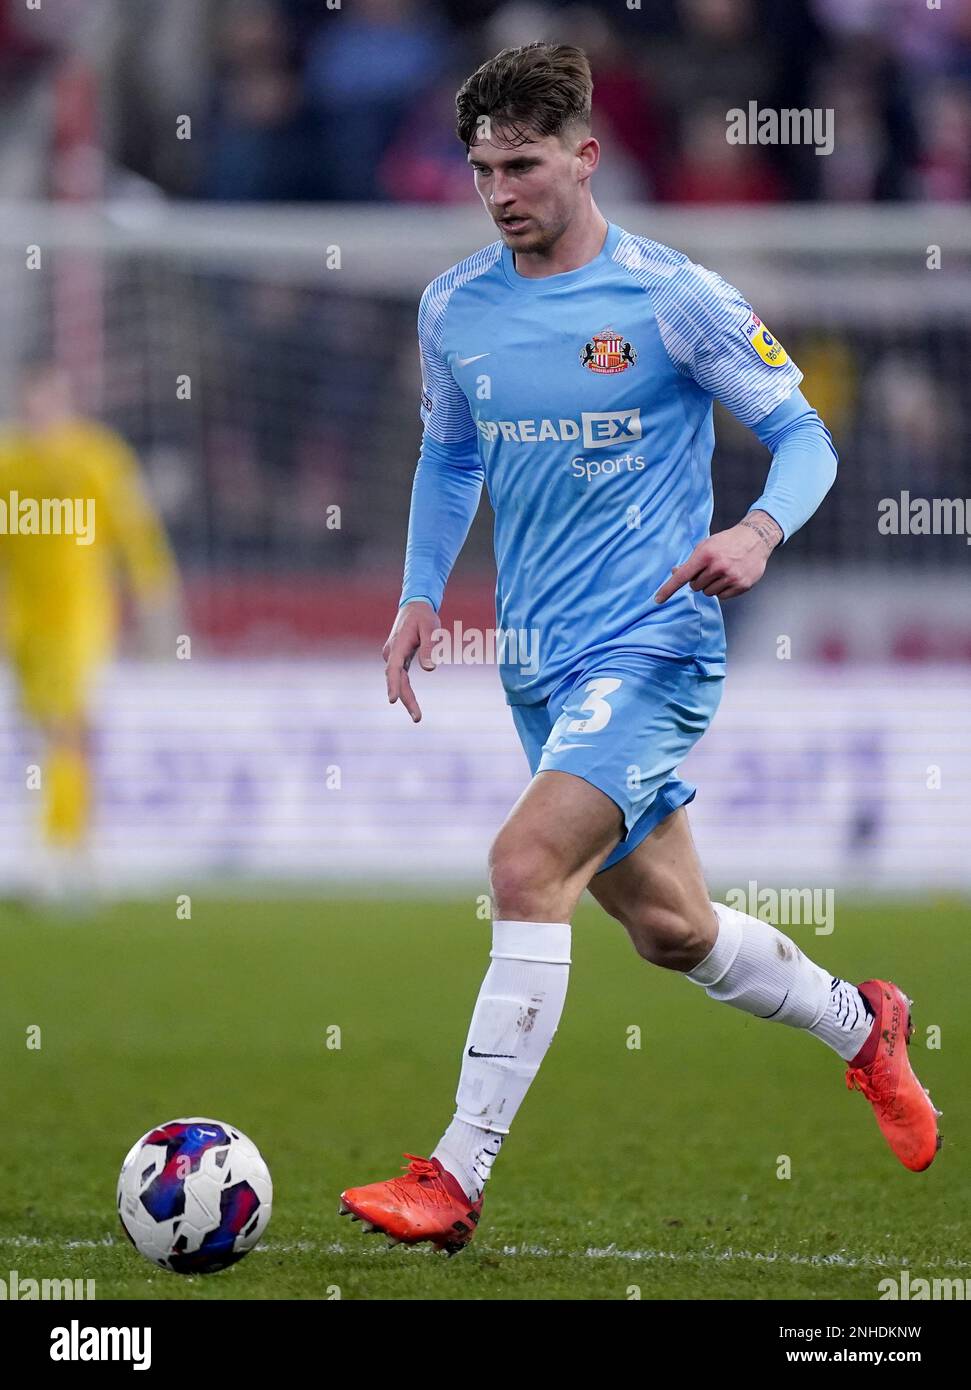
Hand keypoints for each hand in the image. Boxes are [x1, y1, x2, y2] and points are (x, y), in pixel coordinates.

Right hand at [382, 600, 438, 721]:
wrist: (414, 606)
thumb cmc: (424, 616)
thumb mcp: (431, 628)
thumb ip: (430, 647)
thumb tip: (429, 669)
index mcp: (399, 644)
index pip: (394, 668)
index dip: (394, 684)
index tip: (393, 700)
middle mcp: (391, 652)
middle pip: (396, 679)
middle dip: (406, 699)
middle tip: (418, 718)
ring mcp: (393, 656)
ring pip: (397, 680)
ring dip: (406, 697)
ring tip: (417, 716)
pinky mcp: (397, 658)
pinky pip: (400, 677)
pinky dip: (405, 690)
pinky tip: (411, 704)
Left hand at [653, 511, 782, 603]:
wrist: (755, 539)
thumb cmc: (727, 542)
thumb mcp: (706, 546)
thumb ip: (690, 561)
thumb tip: (675, 573)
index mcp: (706, 555)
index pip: (682, 576)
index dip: (668, 589)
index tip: (658, 599)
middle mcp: (718, 566)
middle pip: (695, 587)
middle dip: (699, 580)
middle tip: (710, 569)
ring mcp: (731, 577)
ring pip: (708, 593)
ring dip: (711, 585)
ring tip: (721, 571)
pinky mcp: (741, 585)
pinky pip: (722, 596)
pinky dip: (723, 590)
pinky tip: (730, 577)